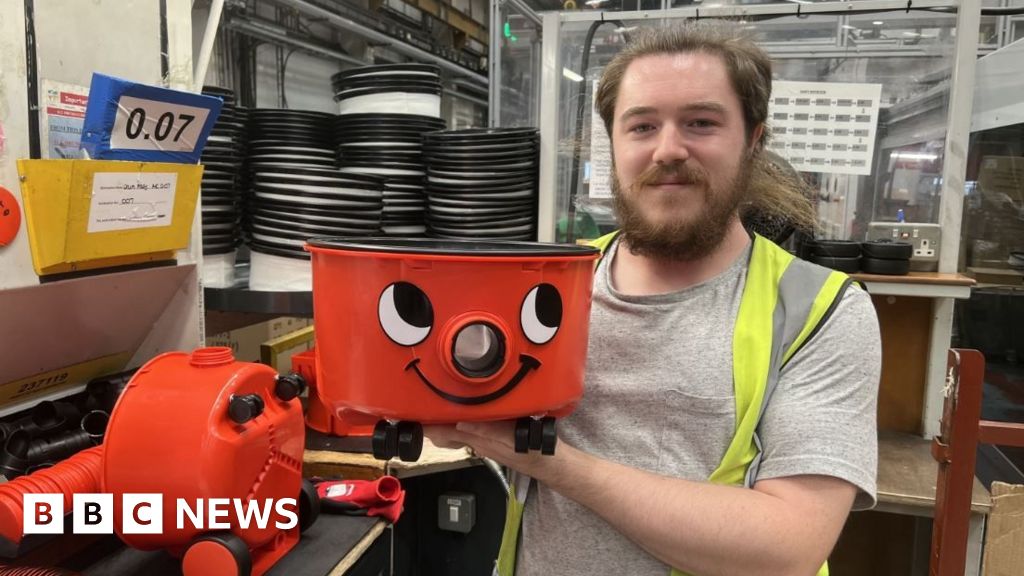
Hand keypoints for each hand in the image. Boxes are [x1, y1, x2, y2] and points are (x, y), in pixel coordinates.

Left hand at [424, 421, 565, 479]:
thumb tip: (460, 422)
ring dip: (443, 420)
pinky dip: (460, 420)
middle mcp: (477, 441)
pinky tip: (462, 412)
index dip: (427, 426)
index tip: (411, 417)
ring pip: (455, 430)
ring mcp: (483, 440)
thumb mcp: (511, 439)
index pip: (444, 433)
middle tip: (416, 407)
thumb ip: (487, 430)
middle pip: (445, 433)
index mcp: (478, 439)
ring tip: (432, 406)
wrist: (548, 463)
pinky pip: (469, 429)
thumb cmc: (532, 452)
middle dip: (430, 422)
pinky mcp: (491, 438)